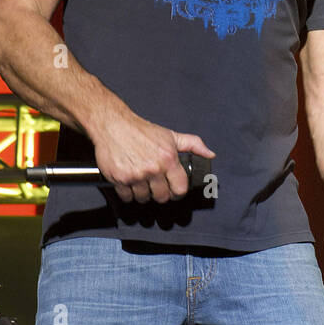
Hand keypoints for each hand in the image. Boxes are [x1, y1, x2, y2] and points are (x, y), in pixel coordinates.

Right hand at [92, 116, 214, 204]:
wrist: (113, 125)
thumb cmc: (142, 131)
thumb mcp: (170, 135)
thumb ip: (193, 144)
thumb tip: (210, 154)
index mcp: (168, 159)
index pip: (180, 189)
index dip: (177, 192)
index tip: (173, 191)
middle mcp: (153, 169)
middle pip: (162, 197)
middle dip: (160, 194)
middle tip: (155, 186)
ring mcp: (136, 175)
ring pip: (143, 198)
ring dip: (143, 194)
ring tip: (141, 183)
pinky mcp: (119, 179)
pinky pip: (127, 197)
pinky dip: (127, 194)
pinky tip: (129, 183)